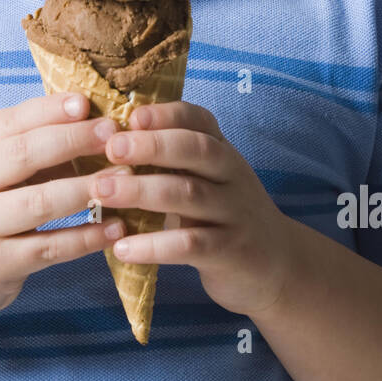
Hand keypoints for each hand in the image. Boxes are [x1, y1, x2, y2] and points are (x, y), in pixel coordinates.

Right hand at [0, 92, 128, 339]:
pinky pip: (48, 248)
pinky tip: (115, 229)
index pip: (9, 121)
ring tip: (127, 179)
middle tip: (115, 133)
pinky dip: (86, 238)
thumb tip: (87, 123)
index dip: (50, 109)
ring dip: (87, 188)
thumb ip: (20, 151)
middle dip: (74, 139)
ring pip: (40, 201)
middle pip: (24, 154)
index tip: (88, 102)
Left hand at [89, 100, 295, 320]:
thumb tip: (106, 139)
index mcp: (222, 151)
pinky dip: (154, 246)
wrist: (279, 266)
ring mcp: (234, 213)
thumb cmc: (224, 215)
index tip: (132, 115)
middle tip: (111, 148)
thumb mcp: (208, 179)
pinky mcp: (230, 252)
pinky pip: (190, 245)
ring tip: (102, 193)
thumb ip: (173, 160)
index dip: (166, 114)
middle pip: (196, 150)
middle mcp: (232, 175)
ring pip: (189, 195)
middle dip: (152, 145)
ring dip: (142, 191)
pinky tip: (122, 247)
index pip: (199, 120)